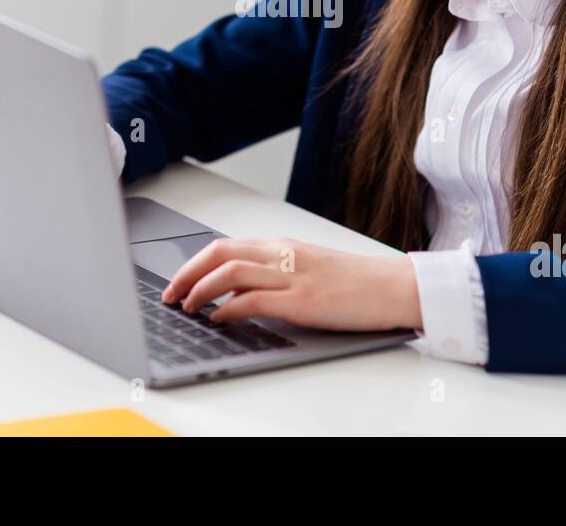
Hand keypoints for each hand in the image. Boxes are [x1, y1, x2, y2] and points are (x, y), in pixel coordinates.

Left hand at [160, 236, 422, 332]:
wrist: (395, 286)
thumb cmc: (356, 282)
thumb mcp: (310, 268)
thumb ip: (275, 274)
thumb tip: (236, 293)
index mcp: (283, 245)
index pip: (227, 246)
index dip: (195, 263)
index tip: (178, 281)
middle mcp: (283, 254)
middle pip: (219, 253)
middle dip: (186, 273)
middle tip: (169, 294)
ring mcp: (293, 276)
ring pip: (229, 272)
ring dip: (199, 290)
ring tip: (186, 307)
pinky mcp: (303, 301)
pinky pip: (253, 300)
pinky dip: (227, 309)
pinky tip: (218, 319)